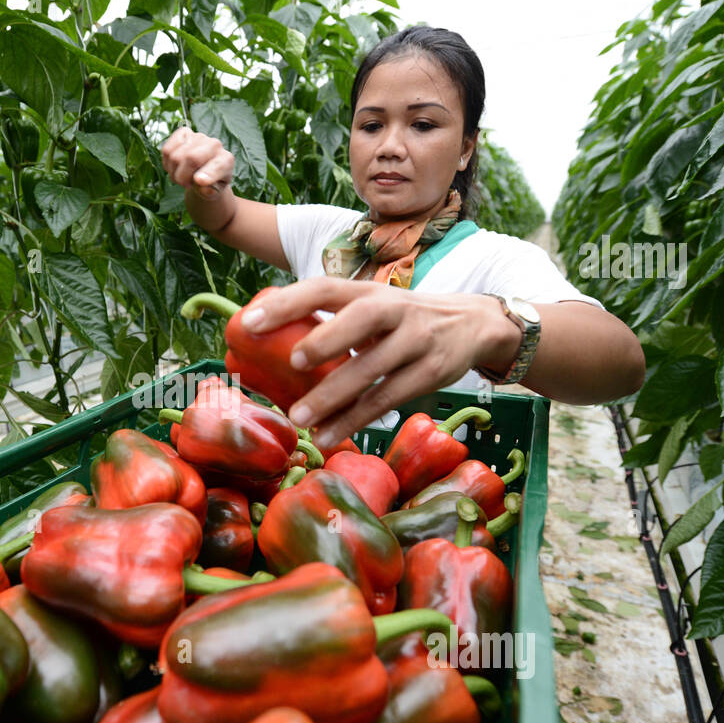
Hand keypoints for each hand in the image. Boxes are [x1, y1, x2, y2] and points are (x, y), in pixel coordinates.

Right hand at [160, 126, 233, 199]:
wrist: (204, 173)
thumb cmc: (210, 185)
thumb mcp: (213, 193)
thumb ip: (208, 191)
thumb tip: (200, 182)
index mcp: (226, 161)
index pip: (218, 165)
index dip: (208, 173)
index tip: (199, 181)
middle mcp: (215, 144)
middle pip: (191, 158)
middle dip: (182, 177)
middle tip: (185, 185)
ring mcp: (199, 137)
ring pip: (175, 156)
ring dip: (173, 173)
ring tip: (181, 178)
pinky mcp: (184, 133)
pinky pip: (167, 150)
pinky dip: (167, 164)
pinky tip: (175, 168)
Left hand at [239, 278, 517, 450]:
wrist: (474, 323)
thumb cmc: (403, 320)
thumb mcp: (374, 306)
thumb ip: (333, 318)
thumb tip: (264, 338)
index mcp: (369, 292)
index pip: (326, 288)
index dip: (288, 302)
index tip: (249, 323)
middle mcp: (395, 310)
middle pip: (362, 319)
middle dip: (327, 339)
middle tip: (292, 362)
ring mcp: (417, 341)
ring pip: (374, 369)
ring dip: (335, 396)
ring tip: (299, 419)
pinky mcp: (431, 373)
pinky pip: (388, 399)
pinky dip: (356, 419)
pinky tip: (328, 435)